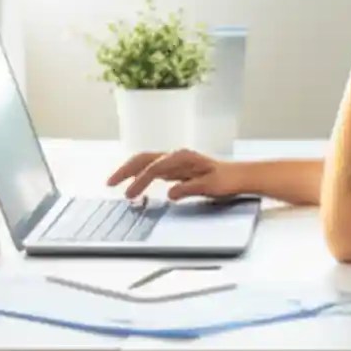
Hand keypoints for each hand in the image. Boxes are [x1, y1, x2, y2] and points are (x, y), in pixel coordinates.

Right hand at [106, 149, 240, 200]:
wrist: (239, 176)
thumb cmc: (227, 180)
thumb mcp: (210, 186)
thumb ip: (189, 189)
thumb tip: (170, 193)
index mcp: (183, 157)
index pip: (154, 167)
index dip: (140, 180)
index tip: (129, 194)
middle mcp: (177, 156)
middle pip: (145, 159)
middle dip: (126, 170)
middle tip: (110, 183)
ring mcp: (177, 161)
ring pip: (148, 162)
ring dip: (132, 172)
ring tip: (117, 184)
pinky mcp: (178, 168)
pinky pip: (155, 169)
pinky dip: (143, 175)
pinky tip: (137, 185)